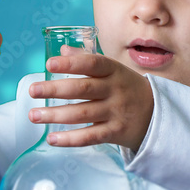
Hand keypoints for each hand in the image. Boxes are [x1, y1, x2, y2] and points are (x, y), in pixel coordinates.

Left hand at [26, 47, 153, 151]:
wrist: (157, 114)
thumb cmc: (127, 88)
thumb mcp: (113, 70)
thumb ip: (87, 59)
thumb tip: (62, 50)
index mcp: (114, 71)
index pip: (92, 64)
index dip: (71, 64)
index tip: (49, 64)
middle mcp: (115, 90)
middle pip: (83, 89)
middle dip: (55, 90)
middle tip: (32, 91)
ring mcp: (116, 112)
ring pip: (82, 114)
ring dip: (55, 115)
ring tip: (34, 115)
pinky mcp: (115, 132)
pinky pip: (90, 137)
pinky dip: (70, 139)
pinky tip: (52, 138)